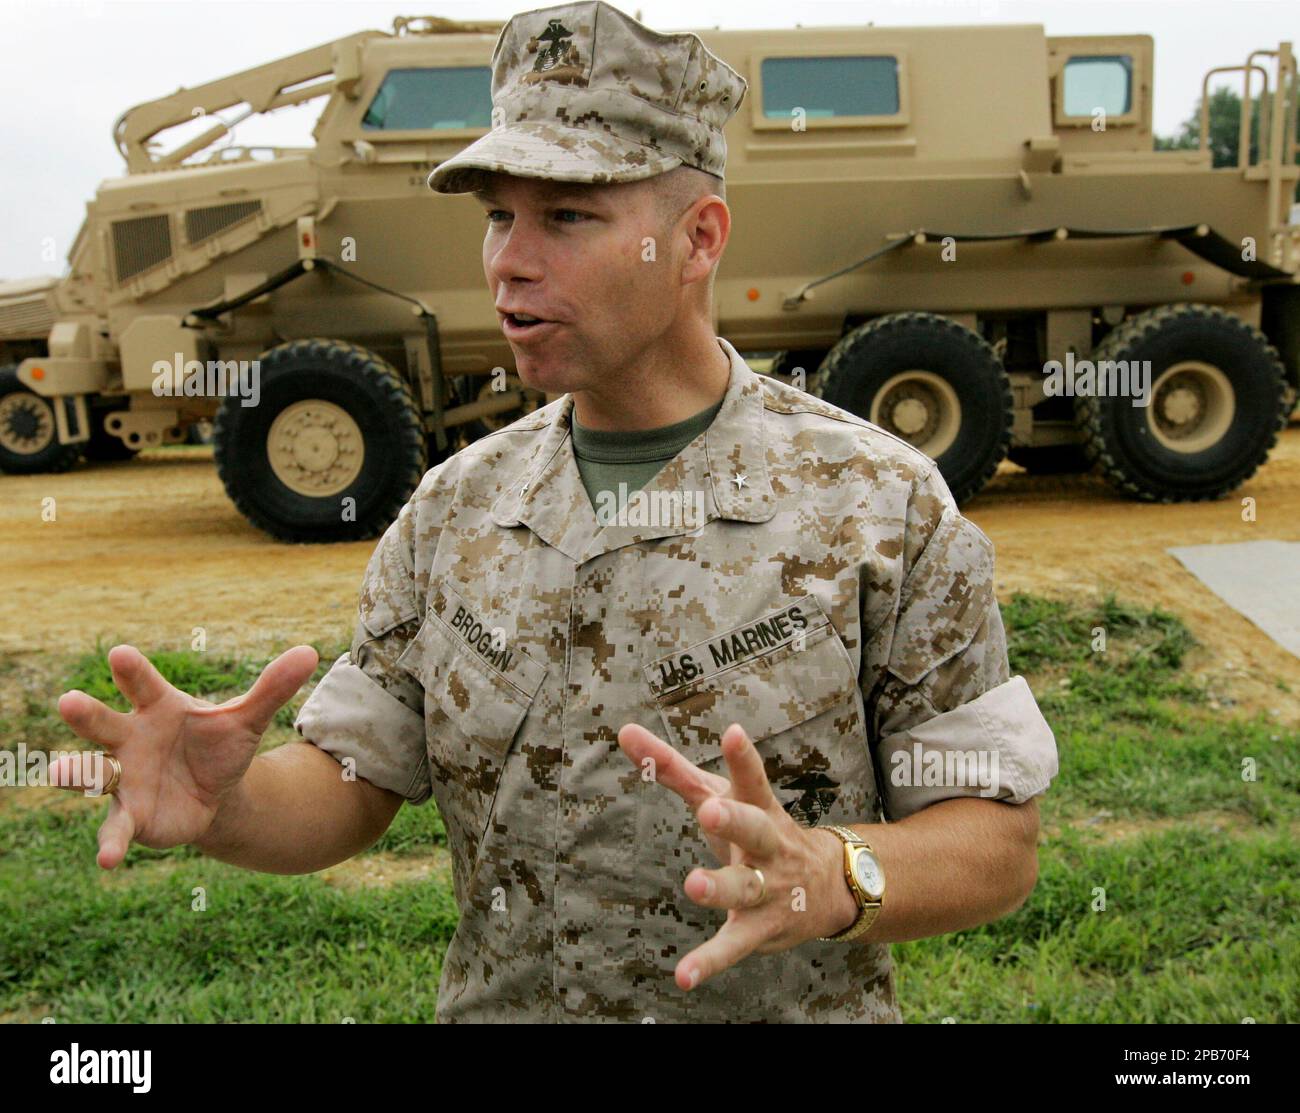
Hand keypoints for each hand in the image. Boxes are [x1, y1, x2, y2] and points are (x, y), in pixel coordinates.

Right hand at [50, 643, 319, 868]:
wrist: (214, 792)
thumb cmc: (219, 745)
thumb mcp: (246, 719)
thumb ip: (272, 688)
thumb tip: (310, 651)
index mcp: (157, 707)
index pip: (143, 685)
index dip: (133, 671)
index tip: (121, 655)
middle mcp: (130, 738)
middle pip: (104, 723)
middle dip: (87, 713)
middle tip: (68, 701)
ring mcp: (124, 778)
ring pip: (93, 773)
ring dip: (75, 772)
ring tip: (58, 770)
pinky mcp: (130, 815)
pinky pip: (115, 829)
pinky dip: (110, 843)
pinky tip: (108, 860)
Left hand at [617, 721, 858, 990]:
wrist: (827, 885)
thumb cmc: (756, 827)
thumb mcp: (717, 793)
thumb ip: (670, 766)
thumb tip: (623, 729)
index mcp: (758, 806)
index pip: (750, 778)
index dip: (743, 758)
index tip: (733, 733)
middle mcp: (768, 844)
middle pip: (754, 829)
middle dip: (734, 820)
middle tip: (709, 812)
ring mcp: (767, 888)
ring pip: (745, 888)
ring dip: (720, 887)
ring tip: (694, 885)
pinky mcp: (759, 928)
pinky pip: (734, 945)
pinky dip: (710, 961)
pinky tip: (684, 976)